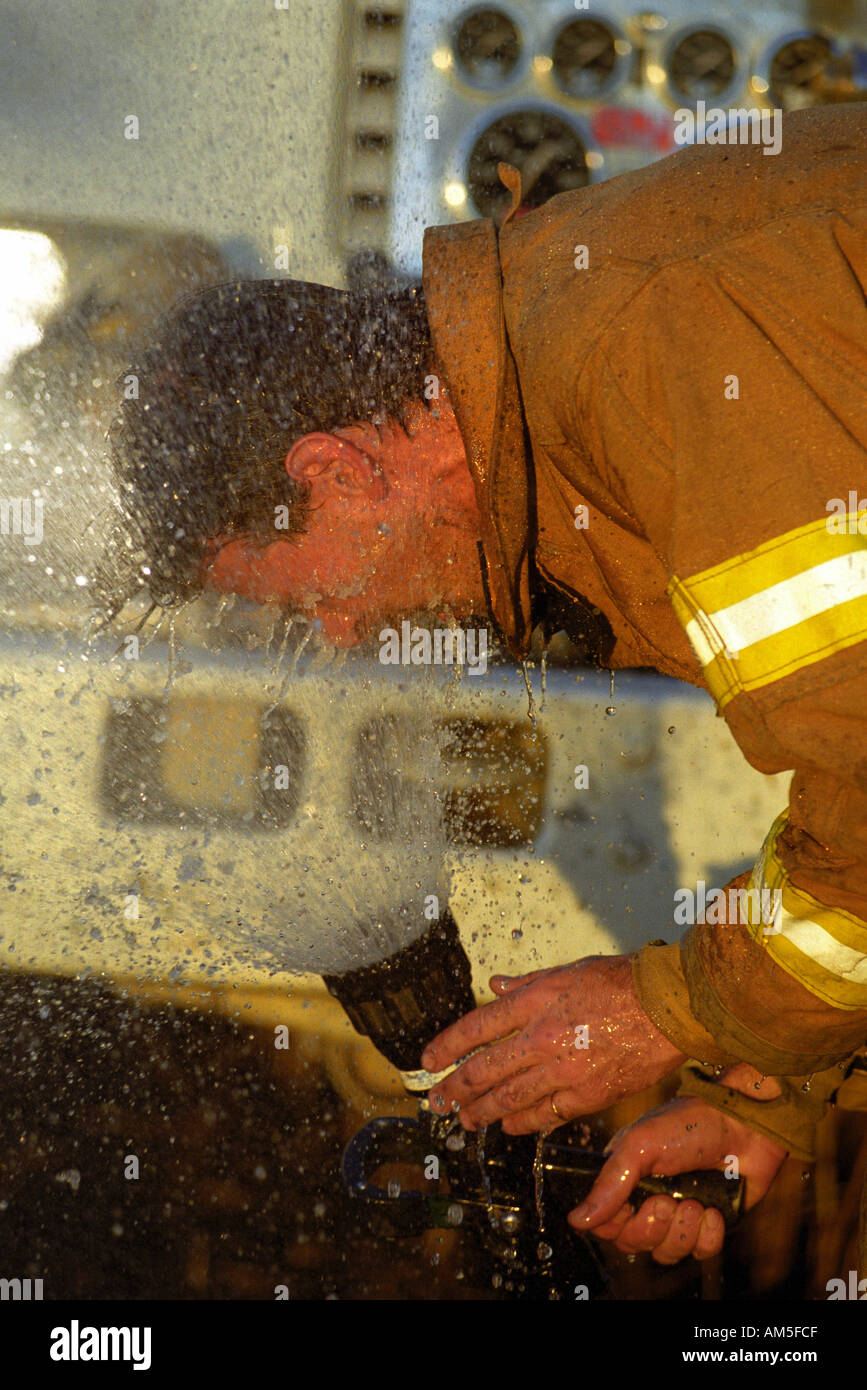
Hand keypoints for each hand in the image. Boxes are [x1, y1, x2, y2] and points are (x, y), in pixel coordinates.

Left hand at [421, 956, 685, 1131]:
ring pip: (511, 1098)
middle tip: (437, 1102)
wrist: (669, 1005)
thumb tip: (495, 987)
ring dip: (483, 1112)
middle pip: (485, 1070)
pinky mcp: (589, 1093)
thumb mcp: (566, 971)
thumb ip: (526, 984)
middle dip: (455, 1089)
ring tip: (465, 1120)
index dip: (446, 1048)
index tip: (429, 1062)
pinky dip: (523, 1122)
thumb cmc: (621, 981)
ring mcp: (565, 1069)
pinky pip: (547, 1114)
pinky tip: (508, 1126)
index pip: (476, 1028)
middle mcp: (543, 1036)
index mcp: (535, 1001)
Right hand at [568, 1068, 787, 1263]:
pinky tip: (714, 1210)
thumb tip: (575, 1220)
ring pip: (667, 1252)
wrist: (745, 1125)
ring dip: (683, 1231)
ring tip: (696, 1203)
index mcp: (626, 1178)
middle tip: (669, 1200)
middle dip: (654, 1225)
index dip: (618, 1224)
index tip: (638, 1204)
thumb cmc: (690, 1124)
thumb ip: (609, 1183)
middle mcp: (648, 1198)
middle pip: (634, 1242)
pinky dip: (709, 1235)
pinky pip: (700, 1253)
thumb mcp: (641, 1146)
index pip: (605, 1224)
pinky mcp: (709, 1223)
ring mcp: (679, 1212)